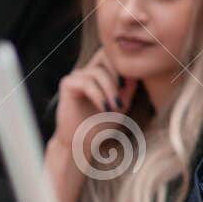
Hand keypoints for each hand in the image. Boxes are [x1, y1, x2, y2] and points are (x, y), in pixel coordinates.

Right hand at [53, 48, 138, 170]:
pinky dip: (98, 95)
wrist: (81, 142)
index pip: (114, 58)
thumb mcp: (121, 105)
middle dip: (118, 78)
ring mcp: (77, 77)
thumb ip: (128, 89)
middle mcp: (87, 72)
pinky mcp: (67, 84)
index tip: (130, 91)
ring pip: (98, 72)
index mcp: (100, 74)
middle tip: (123, 99)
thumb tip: (134, 73)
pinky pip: (86, 82)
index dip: (125, 70)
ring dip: (110, 90)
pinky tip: (104, 108)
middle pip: (106, 60)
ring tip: (115, 108)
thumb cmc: (101, 125)